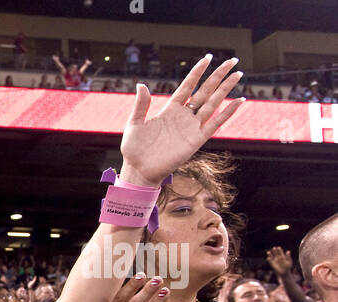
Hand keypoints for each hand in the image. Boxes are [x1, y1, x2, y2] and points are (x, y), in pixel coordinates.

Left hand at [118, 55, 242, 186]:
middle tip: (232, 61)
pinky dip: (228, 112)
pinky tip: (239, 100)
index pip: (188, 86)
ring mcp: (192, 127)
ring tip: (238, 74)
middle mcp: (184, 116)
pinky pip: (216, 123)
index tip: (208, 57)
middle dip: (218, 75)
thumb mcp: (134, 124)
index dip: (197, 72)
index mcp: (169, 110)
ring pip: (213, 103)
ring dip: (226, 88)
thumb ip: (140, 105)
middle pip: (205, 90)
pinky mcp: (197, 140)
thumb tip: (141, 84)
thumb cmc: (134, 149)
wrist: (140, 170)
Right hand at [267, 246, 292, 276]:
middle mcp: (278, 258)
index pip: (280, 252)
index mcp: (282, 256)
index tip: (278, 247)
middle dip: (274, 250)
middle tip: (274, 248)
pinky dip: (269, 260)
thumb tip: (288, 251)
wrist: (284, 272)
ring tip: (268, 252)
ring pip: (271, 256)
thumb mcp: (289, 261)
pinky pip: (270, 261)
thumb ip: (288, 256)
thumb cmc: (288, 267)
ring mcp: (275, 261)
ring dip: (270, 254)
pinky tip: (268, 258)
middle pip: (275, 253)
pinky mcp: (272, 264)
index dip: (279, 249)